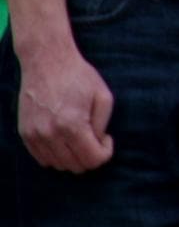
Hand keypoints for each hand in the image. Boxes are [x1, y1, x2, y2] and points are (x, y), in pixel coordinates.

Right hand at [18, 41, 113, 172]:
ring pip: (58, 165)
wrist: (46, 61)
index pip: (92, 159)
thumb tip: (98, 143)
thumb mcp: (103, 96)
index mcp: (72, 125)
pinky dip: (56, 155)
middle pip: (75, 166)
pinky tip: (64, 138)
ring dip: (73, 157)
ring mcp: (34, 135)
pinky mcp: (24, 133)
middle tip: (94, 137)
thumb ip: (103, 125)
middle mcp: (50, 134)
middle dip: (90, 156)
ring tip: (79, 136)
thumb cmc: (78, 76)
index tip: (106, 138)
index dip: (105, 152)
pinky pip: (42, 159)